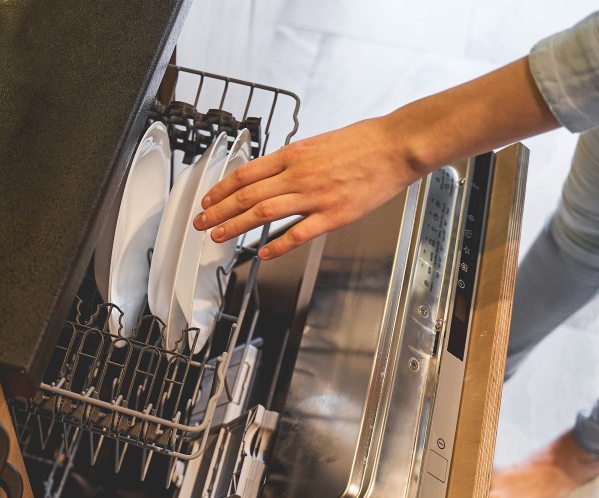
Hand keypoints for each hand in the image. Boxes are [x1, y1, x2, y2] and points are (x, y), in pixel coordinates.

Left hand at [191, 116, 422, 259]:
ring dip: (236, 226)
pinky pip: (298, 233)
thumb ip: (294, 159)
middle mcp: (299, 175)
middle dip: (219, 210)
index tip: (208, 199)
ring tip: (218, 236)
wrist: (397, 145)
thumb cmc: (364, 141)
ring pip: (264, 213)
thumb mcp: (319, 142)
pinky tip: (263, 254)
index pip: (246, 173)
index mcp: (294, 154)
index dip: (222, 188)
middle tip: (201, 222)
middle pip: (247, 194)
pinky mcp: (334, 215)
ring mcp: (315, 196)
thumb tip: (273, 172)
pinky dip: (277, 245)